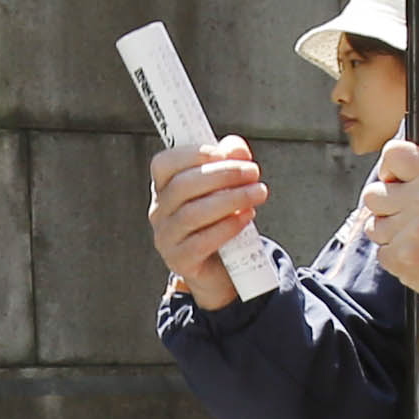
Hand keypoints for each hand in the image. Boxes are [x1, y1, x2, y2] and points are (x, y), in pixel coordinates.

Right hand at [150, 139, 267, 309]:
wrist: (221, 269)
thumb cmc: (220, 221)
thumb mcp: (225, 188)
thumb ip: (229, 161)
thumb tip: (237, 149)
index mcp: (165, 187)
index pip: (164, 164)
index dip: (193, 154)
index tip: (225, 153)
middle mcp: (159, 211)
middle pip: (182, 187)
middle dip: (222, 175)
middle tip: (253, 172)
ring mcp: (166, 238)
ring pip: (192, 214)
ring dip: (231, 200)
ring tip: (258, 193)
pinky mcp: (180, 261)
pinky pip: (201, 243)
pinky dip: (227, 227)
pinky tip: (246, 217)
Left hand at [360, 138, 418, 311]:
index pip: (393, 153)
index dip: (391, 168)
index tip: (398, 180)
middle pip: (373, 193)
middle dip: (387, 205)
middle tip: (410, 215)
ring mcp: (410, 231)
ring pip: (373, 225)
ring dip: (391, 232)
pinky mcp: (401, 258)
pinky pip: (381, 252)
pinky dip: (396, 256)